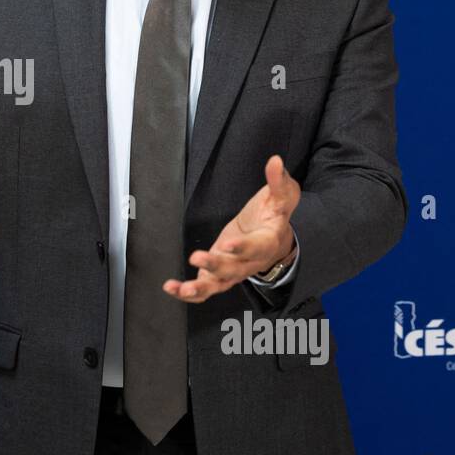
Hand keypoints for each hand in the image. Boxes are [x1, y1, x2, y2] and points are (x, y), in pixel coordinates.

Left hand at [163, 154, 299, 302]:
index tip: (229, 243)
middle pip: (234, 269)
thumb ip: (278, 180)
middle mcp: (249, 261)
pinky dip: (189, 293)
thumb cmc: (275, 216)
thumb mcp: (283, 196)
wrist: (273, 239)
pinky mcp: (218, 274)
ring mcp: (233, 271)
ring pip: (218, 284)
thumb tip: (275, 161)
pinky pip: (205, 288)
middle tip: (198, 257)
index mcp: (267, 242)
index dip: (243, 247)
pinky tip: (171, 288)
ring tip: (182, 289)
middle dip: (215, 265)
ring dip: (199, 288)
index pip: (257, 247)